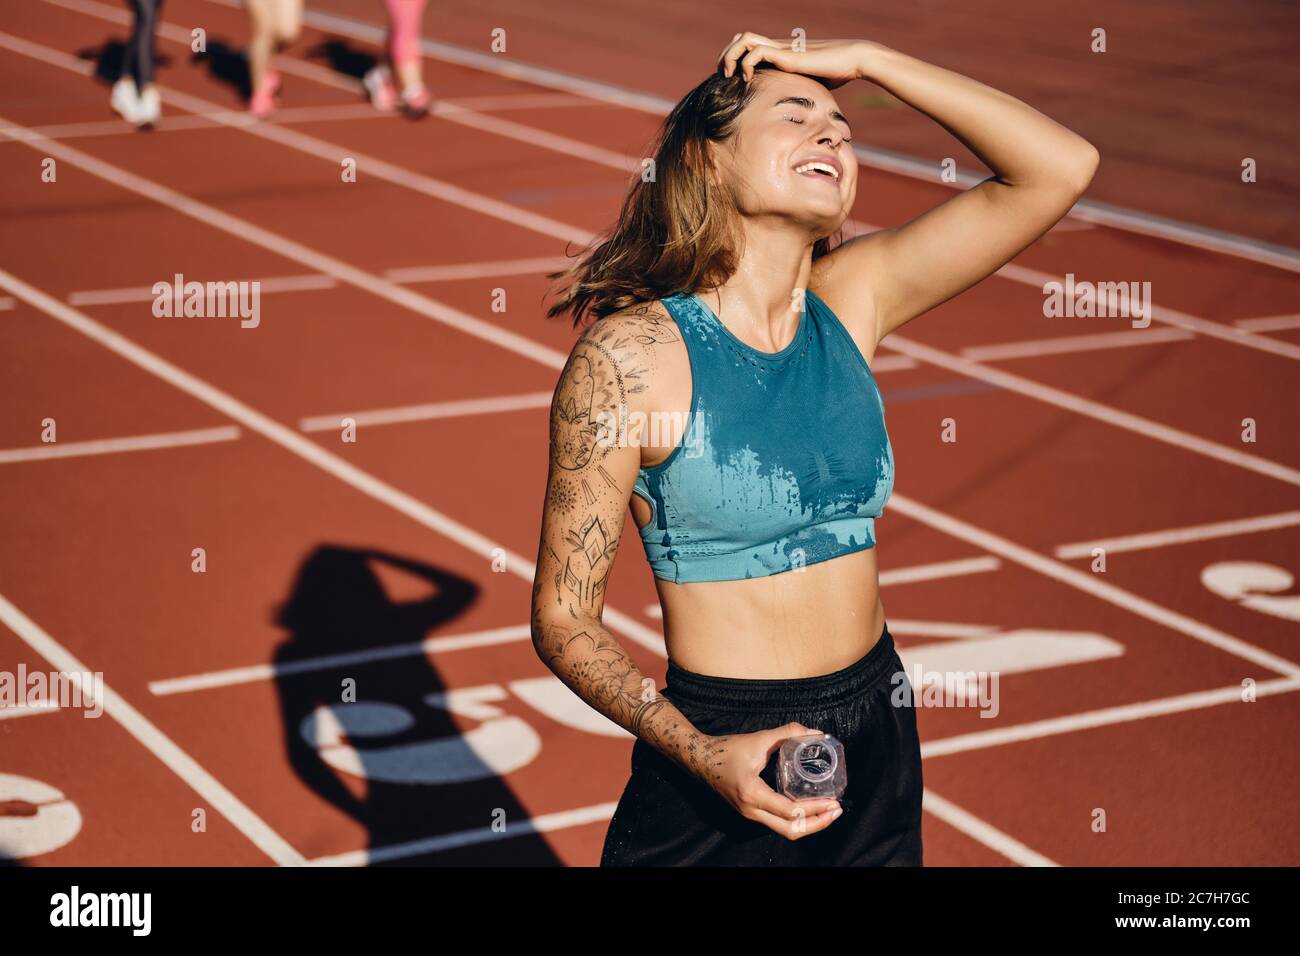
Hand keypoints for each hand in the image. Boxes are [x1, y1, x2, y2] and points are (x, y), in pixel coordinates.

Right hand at [696, 721, 843, 839]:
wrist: (700, 759)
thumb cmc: (727, 749)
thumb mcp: (759, 739)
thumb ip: (787, 733)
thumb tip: (815, 732)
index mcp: (753, 794)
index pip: (790, 811)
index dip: (816, 809)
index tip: (834, 801)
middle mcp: (752, 811)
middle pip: (791, 830)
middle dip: (818, 824)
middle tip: (837, 810)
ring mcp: (750, 814)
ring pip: (784, 830)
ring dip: (809, 825)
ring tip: (828, 812)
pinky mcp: (750, 812)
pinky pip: (777, 824)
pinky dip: (797, 820)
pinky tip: (809, 808)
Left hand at [717, 32, 872, 87]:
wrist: (852, 60)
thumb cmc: (837, 74)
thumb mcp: (810, 85)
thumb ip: (798, 91)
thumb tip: (797, 115)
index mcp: (780, 52)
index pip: (748, 46)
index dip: (734, 58)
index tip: (730, 79)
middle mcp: (777, 46)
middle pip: (740, 38)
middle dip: (726, 55)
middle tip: (724, 76)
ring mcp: (781, 48)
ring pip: (743, 39)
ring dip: (730, 57)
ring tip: (729, 76)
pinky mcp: (785, 54)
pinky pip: (756, 52)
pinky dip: (745, 65)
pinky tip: (747, 80)